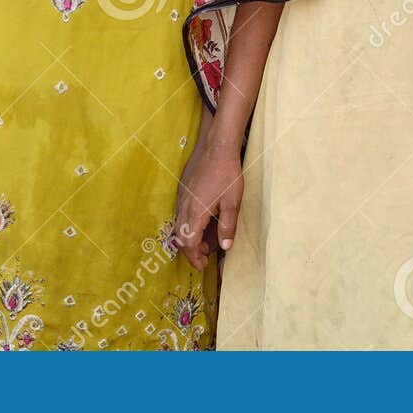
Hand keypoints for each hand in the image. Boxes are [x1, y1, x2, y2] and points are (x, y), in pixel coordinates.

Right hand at [175, 140, 242, 270]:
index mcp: (196, 212)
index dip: (194, 256)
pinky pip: (180, 213)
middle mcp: (184, 206)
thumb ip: (228, 226)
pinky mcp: (183, 189)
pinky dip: (188, 225)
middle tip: (204, 257)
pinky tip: (201, 222)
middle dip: (190, 250)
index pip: (189, 242)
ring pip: (179, 225)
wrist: (216, 147)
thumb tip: (225, 247)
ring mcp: (182, 197)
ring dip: (189, 238)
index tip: (202, 265)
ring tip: (205, 242)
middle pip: (181, 236)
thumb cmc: (227, 173)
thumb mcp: (232, 202)